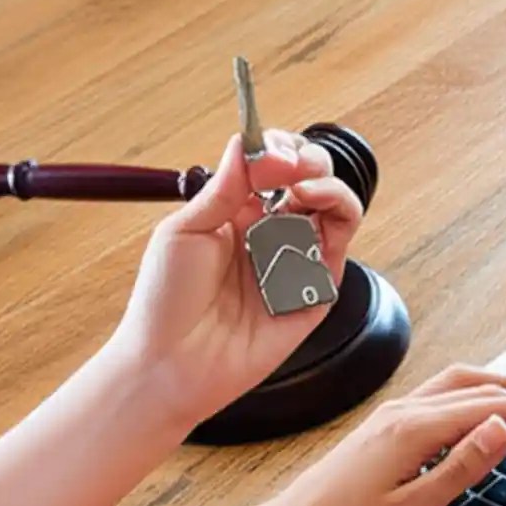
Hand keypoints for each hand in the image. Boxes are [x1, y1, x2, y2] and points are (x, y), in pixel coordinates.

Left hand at [108, 130, 362, 428]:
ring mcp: (297, 261)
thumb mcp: (185, 229)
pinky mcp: (317, 291)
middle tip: (294, 163)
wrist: (173, 362)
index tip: (266, 150)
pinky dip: (335, 218)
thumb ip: (225, 187)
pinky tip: (311, 211)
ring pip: (335, 208)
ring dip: (328, 185)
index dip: (276, 149)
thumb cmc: (166, 302)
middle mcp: (271, 233)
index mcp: (237, 214)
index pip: (271, 167)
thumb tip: (249, 143)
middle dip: (309, 160)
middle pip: (311, 180)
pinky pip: (338, 247)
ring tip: (307, 186)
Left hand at [237, 365, 505, 505]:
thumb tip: (502, 429)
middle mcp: (403, 412)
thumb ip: (462, 466)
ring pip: (458, 384)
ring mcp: (391, 416)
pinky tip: (481, 414)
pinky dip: (474, 396)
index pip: (496, 410)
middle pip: (481, 387)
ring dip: (502, 389)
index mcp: (414, 429)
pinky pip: (439, 395)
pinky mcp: (384, 426)